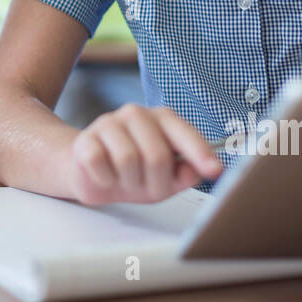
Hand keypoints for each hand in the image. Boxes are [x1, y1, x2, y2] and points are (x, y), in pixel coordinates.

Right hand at [67, 103, 222, 204]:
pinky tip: (105, 175)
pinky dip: (106, 180)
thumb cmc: (133, 173)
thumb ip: (185, 174)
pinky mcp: (86, 139)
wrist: (90, 173)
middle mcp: (137, 114)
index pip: (185, 133)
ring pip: (128, 160)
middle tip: (147, 186)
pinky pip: (100, 163)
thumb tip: (198, 170)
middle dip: (155, 182)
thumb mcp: (166, 180)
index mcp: (162, 119)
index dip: (201, 153)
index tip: (215, 170)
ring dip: (128, 182)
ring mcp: (108, 122)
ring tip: (125, 180)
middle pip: (157, 155)